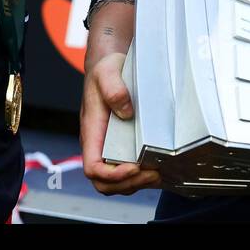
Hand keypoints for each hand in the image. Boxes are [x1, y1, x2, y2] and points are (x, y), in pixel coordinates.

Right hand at [80, 51, 160, 194]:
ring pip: (116, 182)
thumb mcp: (107, 73)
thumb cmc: (105, 71)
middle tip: (152, 174)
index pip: (92, 167)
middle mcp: (98, 144)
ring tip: (157, 175)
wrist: (108, 66)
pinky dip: (140, 178)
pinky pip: (126, 172)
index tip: (133, 168)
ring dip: (136, 184)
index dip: (112, 175)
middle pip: (103, 182)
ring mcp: (109, 147)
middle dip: (128, 184)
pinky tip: (157, 170)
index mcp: (91, 132)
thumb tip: (126, 112)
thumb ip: (114, 90)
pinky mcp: (121, 145)